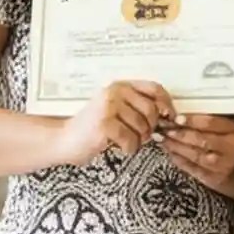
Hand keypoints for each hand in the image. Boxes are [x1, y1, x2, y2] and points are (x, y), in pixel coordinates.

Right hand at [57, 80, 174, 164]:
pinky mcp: (104, 124)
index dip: (167, 103)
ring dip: (139, 140)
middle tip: (141, 136)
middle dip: (151, 128)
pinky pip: (131, 139)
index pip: (154, 88)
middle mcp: (115, 92)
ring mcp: (109, 107)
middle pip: (151, 111)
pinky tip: (119, 146)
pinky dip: (129, 148)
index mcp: (120, 86)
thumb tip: (168, 115)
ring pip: (143, 127)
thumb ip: (138, 107)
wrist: (64, 139)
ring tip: (127, 141)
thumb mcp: (117, 110)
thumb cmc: (93, 128)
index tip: (169, 116)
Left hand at [160, 114, 233, 188]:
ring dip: (175, 146)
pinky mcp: (212, 179)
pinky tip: (169, 151)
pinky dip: (178, 159)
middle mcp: (229, 149)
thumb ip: (209, 122)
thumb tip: (180, 115)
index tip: (177, 118)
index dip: (192, 120)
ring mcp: (221, 166)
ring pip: (194, 155)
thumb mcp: (227, 129)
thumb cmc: (230, 144)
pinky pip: (191, 168)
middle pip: (201, 140)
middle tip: (164, 128)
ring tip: (162, 138)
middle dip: (180, 134)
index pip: (211, 123)